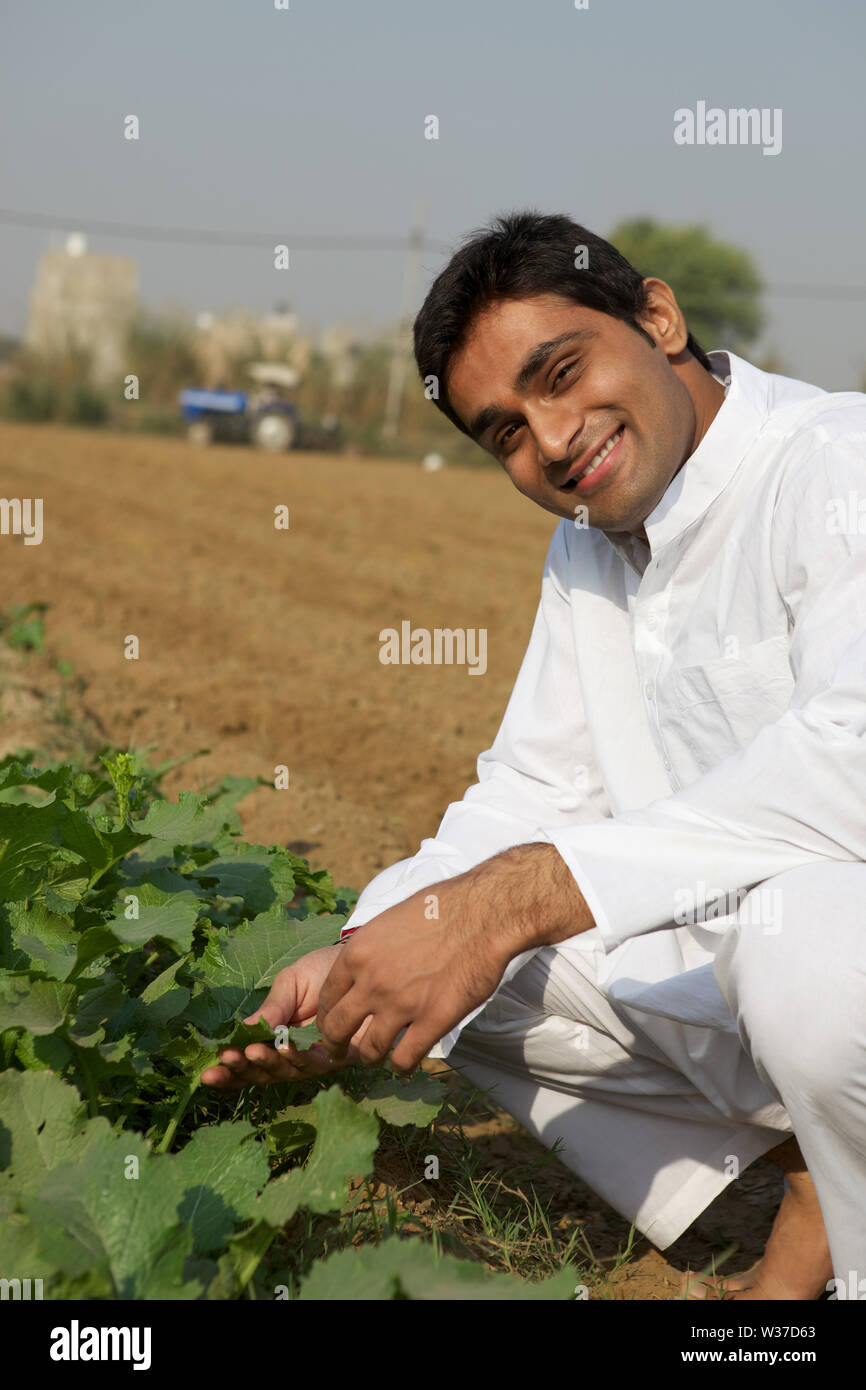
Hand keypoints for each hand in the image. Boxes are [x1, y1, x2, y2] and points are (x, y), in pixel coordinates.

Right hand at [200, 943, 372, 1090]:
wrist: (358, 960)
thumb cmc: (320, 970)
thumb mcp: (289, 983)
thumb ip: (272, 1008)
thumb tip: (243, 1030)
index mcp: (275, 1038)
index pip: (248, 1061)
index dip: (229, 1071)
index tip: (206, 1072)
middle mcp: (294, 1055)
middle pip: (263, 1074)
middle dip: (243, 1070)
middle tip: (227, 1058)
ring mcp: (316, 1059)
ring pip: (286, 1073)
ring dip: (266, 1064)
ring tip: (250, 1051)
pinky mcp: (340, 1057)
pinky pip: (315, 1064)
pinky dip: (297, 1057)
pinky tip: (282, 1047)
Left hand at [315, 845, 591, 1074]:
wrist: (483, 915)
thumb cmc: (440, 909)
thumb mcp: (388, 921)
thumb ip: (370, 949)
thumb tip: (361, 965)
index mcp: (358, 954)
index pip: (326, 996)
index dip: (326, 1014)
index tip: (333, 1022)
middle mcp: (372, 982)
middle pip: (337, 1029)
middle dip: (336, 1044)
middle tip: (343, 1050)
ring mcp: (401, 1005)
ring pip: (370, 1050)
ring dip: (372, 1058)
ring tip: (379, 1058)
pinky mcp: (432, 1021)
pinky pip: (405, 1059)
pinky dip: (402, 1067)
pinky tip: (405, 1064)